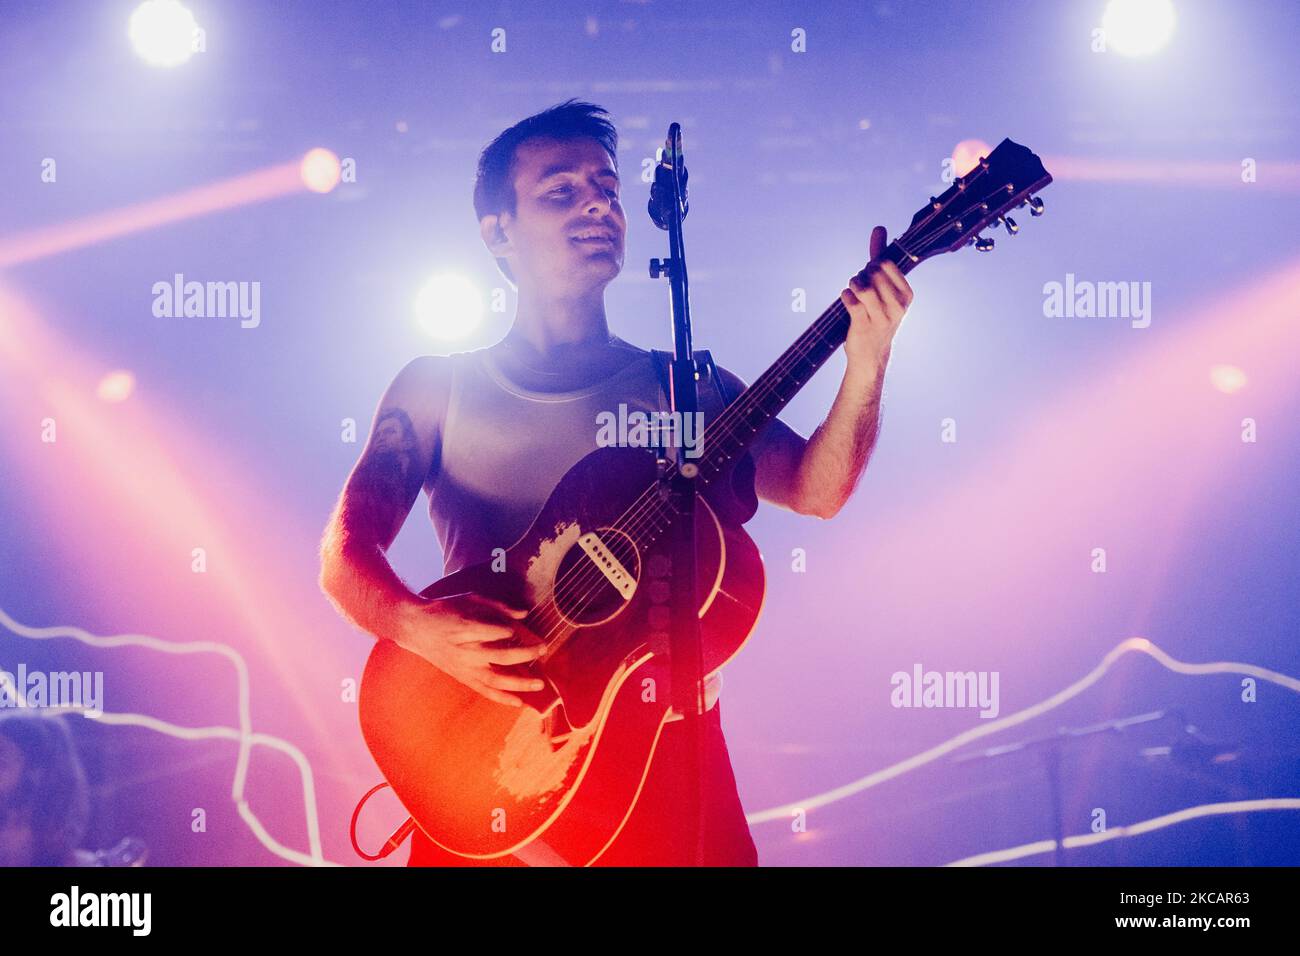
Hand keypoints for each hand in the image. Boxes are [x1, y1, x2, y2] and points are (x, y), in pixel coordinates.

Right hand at [396, 593, 545, 706]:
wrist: (415, 627)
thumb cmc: (444, 609)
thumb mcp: (469, 600)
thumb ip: (497, 606)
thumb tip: (524, 613)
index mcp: (465, 628)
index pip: (492, 632)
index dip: (507, 631)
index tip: (516, 628)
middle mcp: (465, 651)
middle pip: (500, 657)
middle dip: (526, 654)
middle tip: (543, 648)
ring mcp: (464, 667)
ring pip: (495, 680)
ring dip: (519, 684)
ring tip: (539, 684)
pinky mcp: (462, 677)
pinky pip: (485, 691)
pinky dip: (502, 698)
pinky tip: (519, 702)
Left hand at [840, 225, 913, 377]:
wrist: (871, 354)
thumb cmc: (876, 314)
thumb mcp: (883, 287)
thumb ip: (880, 256)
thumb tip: (879, 227)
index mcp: (907, 295)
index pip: (886, 264)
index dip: (873, 267)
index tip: (872, 278)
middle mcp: (898, 306)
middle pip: (872, 272)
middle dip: (862, 275)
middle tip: (861, 287)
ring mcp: (882, 317)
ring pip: (861, 285)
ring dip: (852, 285)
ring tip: (854, 293)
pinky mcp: (863, 325)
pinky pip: (849, 299)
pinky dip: (845, 297)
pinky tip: (849, 303)